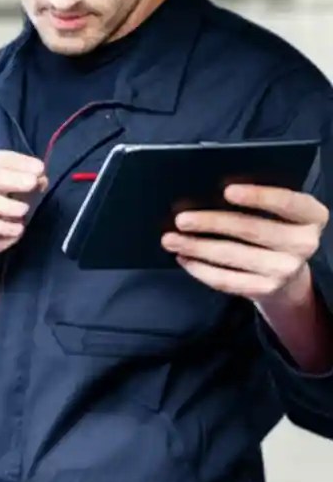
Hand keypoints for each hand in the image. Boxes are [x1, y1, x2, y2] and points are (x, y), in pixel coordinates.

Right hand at [0, 151, 47, 265]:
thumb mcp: (11, 199)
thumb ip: (26, 188)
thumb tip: (42, 178)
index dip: (18, 162)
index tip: (40, 168)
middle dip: (9, 177)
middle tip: (33, 182)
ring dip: (5, 204)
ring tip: (24, 211)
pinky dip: (0, 226)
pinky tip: (17, 230)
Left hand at [162, 184, 328, 307]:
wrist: (287, 272)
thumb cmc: (273, 228)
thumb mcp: (277, 212)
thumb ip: (255, 201)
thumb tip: (207, 193)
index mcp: (311, 216)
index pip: (289, 203)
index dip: (259, 197)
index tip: (227, 191)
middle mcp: (304, 244)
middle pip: (252, 230)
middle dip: (211, 223)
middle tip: (181, 219)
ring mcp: (286, 269)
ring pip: (233, 256)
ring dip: (196, 247)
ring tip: (170, 239)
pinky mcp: (266, 289)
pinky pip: (226, 279)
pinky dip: (200, 268)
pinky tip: (184, 257)